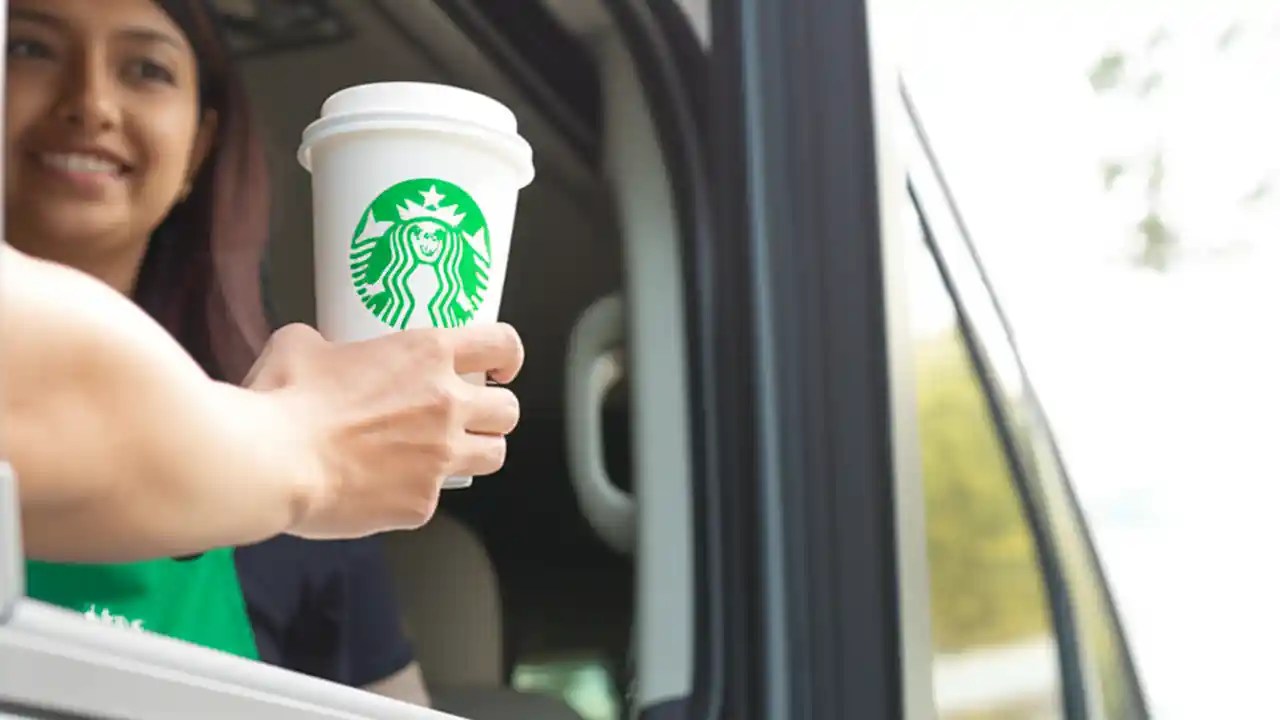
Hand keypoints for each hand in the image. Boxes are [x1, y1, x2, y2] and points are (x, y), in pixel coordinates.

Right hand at [246, 323, 523, 537]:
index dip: (507, 356)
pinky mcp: (422, 504)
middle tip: (466, 418)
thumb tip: (325, 355)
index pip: (502, 345)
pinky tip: (379, 488)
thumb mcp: (303, 345)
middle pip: (509, 411)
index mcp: (426, 355)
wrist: (272, 462)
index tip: (500, 368)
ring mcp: (440, 458)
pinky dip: (413, 495)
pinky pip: (432, 499)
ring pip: (494, 456)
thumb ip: (330, 346)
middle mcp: (447, 405)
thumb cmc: (284, 398)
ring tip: (439, 455)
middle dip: (492, 414)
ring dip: (473, 453)